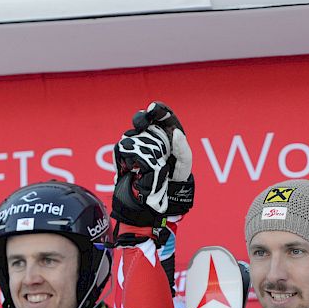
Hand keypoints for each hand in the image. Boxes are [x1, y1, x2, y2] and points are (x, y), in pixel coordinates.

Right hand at [112, 101, 193, 227]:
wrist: (159, 198)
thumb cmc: (176, 179)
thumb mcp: (184, 165)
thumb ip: (183, 149)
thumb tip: (176, 133)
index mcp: (167, 135)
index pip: (162, 116)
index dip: (158, 110)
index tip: (153, 109)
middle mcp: (152, 137)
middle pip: (143, 121)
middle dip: (142, 120)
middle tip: (141, 124)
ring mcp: (138, 145)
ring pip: (132, 134)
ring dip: (138, 142)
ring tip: (145, 159)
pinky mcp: (126, 155)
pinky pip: (123, 148)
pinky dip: (127, 154)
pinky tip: (133, 164)